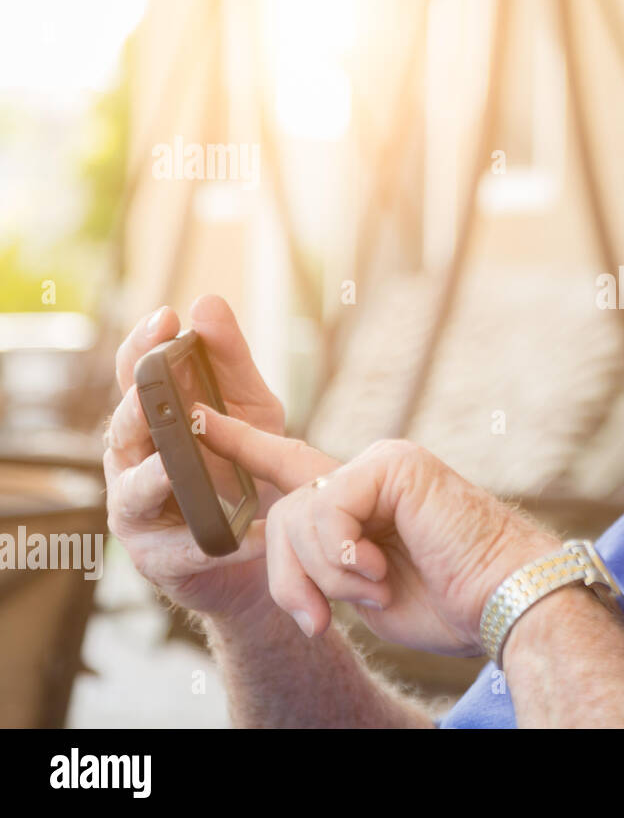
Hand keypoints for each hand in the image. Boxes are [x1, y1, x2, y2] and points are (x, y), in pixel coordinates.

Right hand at [103, 295, 307, 618]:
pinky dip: (220, 541)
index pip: (133, 375)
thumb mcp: (249, 407)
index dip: (144, 345)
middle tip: (153, 391)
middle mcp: (132, 461)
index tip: (167, 318)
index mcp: (149, 419)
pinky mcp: (162, 558)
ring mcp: (139, 511)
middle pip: (124, 428)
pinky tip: (256, 534)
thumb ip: (230, 361)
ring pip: (135, 491)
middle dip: (139, 408)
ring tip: (173, 467)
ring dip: (154, 477)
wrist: (261, 545)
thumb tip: (207, 302)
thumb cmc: (242, 467)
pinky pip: (189, 548)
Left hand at [194, 406, 560, 655]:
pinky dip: (342, 554)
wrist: (505, 600)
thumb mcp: (363, 590)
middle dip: (290, 579)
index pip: (290, 465)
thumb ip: (321, 563)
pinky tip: (379, 570)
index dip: (241, 444)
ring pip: (298, 514)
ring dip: (326, 575)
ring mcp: (384, 463)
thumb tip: (284, 559)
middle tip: (323, 619)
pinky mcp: (394, 465)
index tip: (199, 419)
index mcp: (365, 500)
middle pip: (282, 514)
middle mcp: (372, 473)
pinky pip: (328, 508)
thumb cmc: (451, 601)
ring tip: (375, 589)